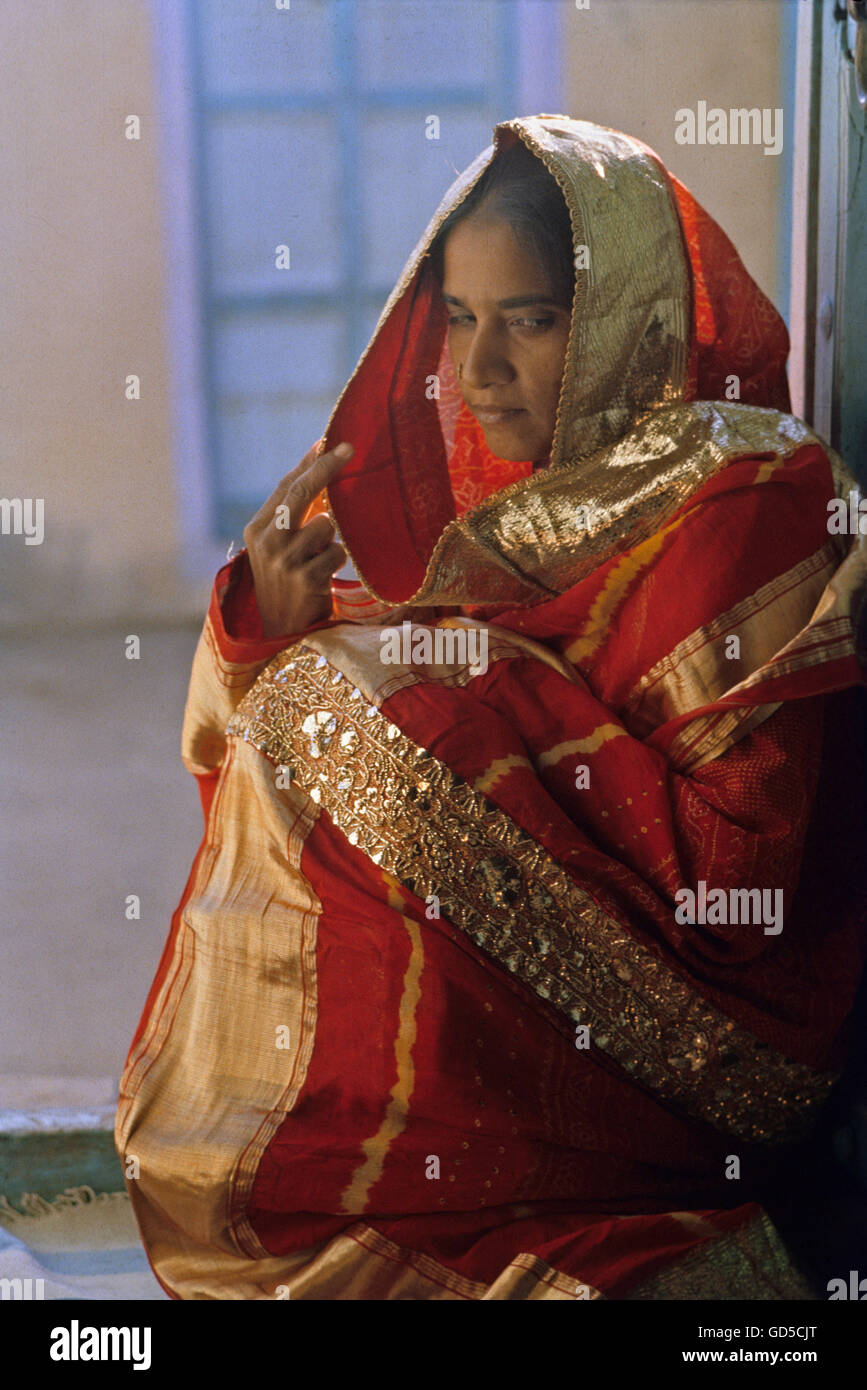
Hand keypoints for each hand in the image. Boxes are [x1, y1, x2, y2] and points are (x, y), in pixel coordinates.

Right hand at [243, 441, 353, 637]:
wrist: (279, 629)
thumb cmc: (286, 580)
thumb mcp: (277, 545)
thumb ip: (293, 513)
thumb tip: (319, 467)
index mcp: (257, 528)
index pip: (286, 485)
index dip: (310, 461)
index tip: (330, 439)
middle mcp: (267, 541)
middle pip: (300, 492)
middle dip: (326, 467)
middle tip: (349, 449)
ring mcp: (286, 561)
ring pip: (327, 526)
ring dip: (332, 540)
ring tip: (319, 562)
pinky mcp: (306, 579)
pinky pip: (338, 553)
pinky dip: (337, 562)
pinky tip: (323, 578)